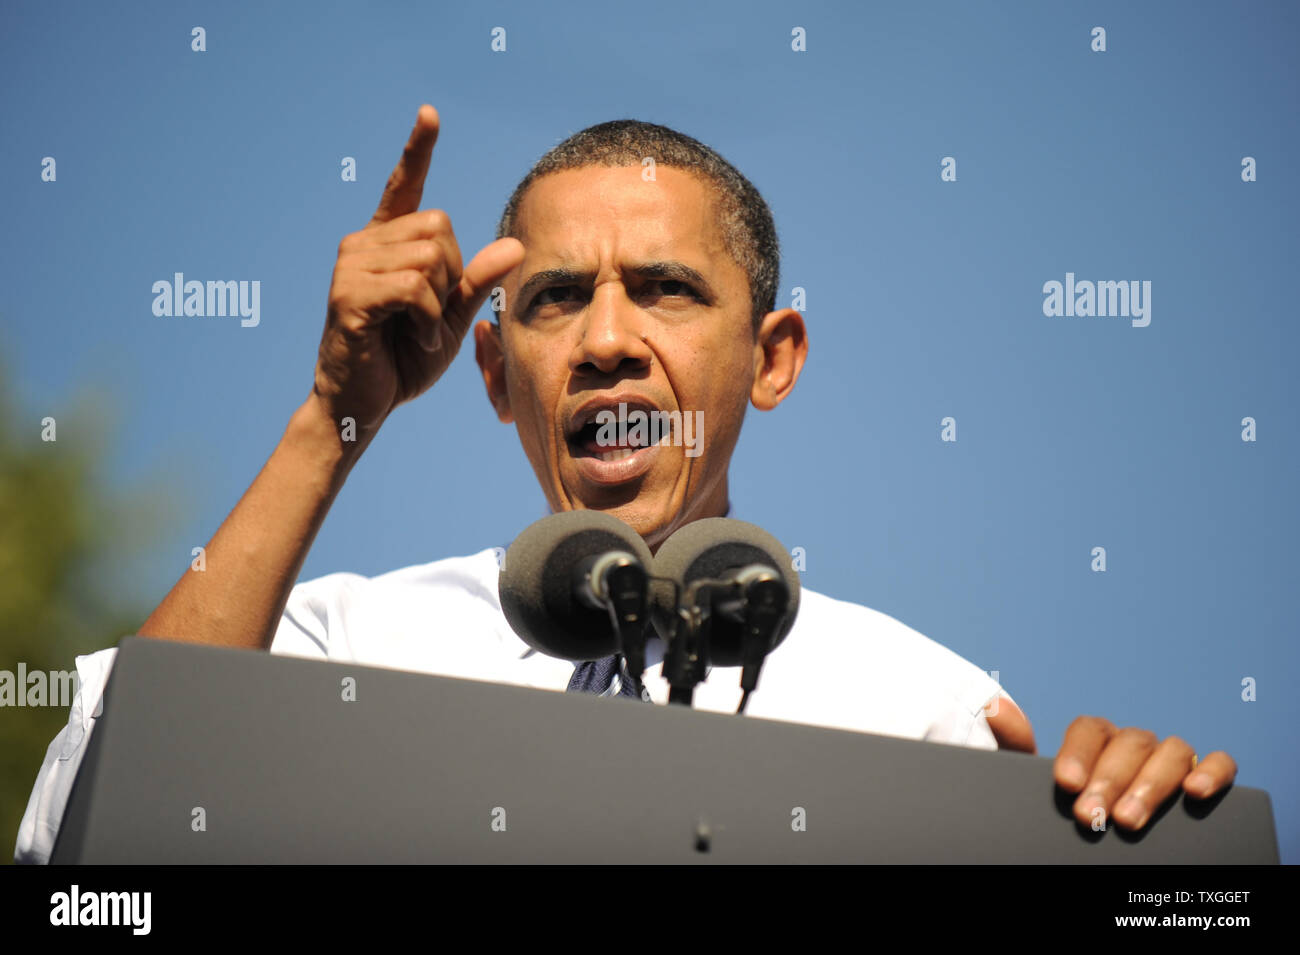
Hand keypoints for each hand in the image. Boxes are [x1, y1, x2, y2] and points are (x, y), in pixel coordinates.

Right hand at [314, 104, 525, 431]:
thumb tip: (516, 245)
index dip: (418, 150)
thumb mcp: (449, 318)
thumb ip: (476, 281)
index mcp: (387, 244)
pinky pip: (413, 288)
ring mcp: (351, 266)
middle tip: (427, 317)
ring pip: (430, 258)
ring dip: (437, 305)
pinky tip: (408, 338)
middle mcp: (363, 244)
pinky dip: (424, 320)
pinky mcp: (349, 294)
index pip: (404, 186)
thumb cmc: (402, 360)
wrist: (362, 403)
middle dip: (451, 276)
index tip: (430, 114)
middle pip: (439, 227)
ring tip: (413, 332)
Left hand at [1054, 716, 1236, 830]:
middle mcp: (1138, 745)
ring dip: (1149, 786)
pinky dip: (1211, 772)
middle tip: (1090, 815)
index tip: (1067, 784)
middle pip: (1129, 745)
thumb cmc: (1091, 815)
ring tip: (1128, 820)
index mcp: (1101, 742)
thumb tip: (1033, 756)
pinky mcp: (1210, 774)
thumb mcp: (1071, 796)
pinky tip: (1195, 791)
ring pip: (1171, 753)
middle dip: (1108, 781)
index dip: (1078, 753)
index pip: (1090, 730)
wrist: (1116, 829)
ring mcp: (1173, 758)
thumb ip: (1058, 776)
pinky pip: (1220, 763)